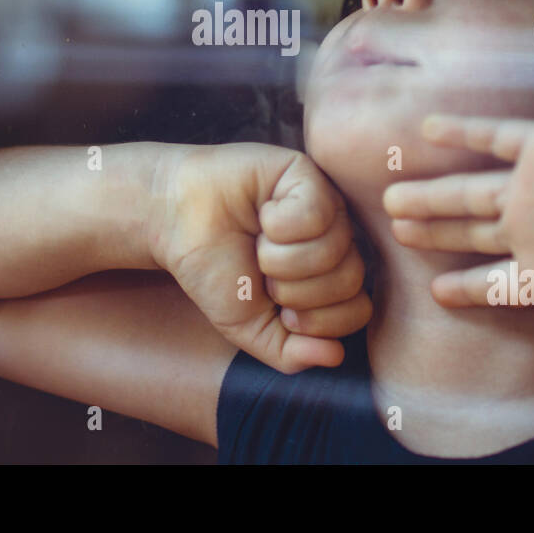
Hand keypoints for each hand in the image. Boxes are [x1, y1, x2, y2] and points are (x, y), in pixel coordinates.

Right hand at [151, 144, 371, 374]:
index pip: (358, 311)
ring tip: (257, 242)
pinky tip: (261, 213)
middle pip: (349, 281)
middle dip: (293, 289)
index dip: (317, 320)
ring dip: (279, 257)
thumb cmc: (214, 270)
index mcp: (329, 276)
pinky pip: (316, 213)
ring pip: (333, 249)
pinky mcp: (309, 176)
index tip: (280, 309)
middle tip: (263, 272)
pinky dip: (277, 223)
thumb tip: (335, 357)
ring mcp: (327, 206)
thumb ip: (290, 353)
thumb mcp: (249, 327)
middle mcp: (336, 240)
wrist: (175, 222)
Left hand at [383, 116, 533, 396]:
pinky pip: (496, 135)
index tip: (434, 292)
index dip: (463, 287)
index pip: (492, 282)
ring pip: (469, 189)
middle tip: (391, 227)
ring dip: (432, 192)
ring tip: (392, 195)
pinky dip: (463, 132)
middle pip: (468, 231)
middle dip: (431, 230)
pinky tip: (429, 128)